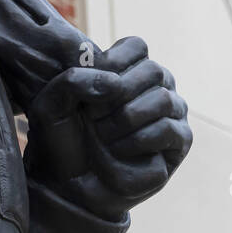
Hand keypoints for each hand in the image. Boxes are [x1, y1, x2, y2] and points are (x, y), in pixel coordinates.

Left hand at [24, 36, 191, 220]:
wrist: (68, 186)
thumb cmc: (61, 142)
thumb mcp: (51, 103)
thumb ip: (73, 79)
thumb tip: (116, 84)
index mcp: (129, 70)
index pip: (137, 47)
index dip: (111, 66)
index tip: (87, 94)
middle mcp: (156, 87)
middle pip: (152, 70)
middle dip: (116, 97)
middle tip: (93, 121)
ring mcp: (172, 112)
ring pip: (162, 99)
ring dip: (125, 121)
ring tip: (105, 139)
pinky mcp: (180, 141)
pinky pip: (167, 129)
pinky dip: (137, 141)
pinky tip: (120, 152)